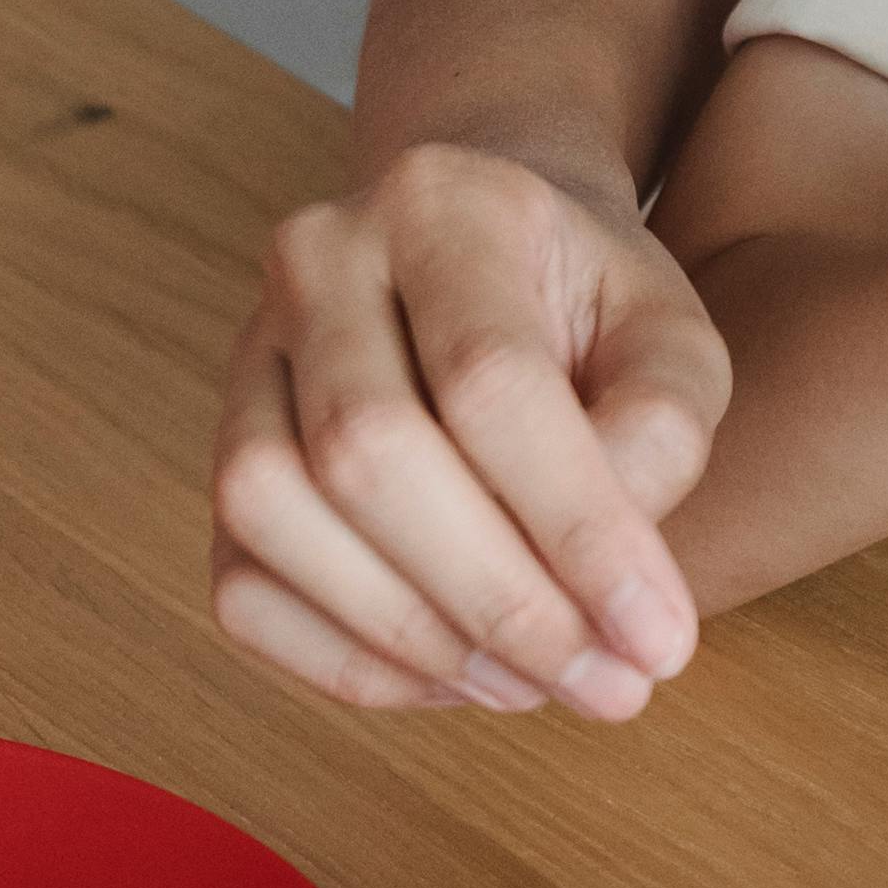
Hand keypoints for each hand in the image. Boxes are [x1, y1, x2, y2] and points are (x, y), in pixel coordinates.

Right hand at [208, 131, 731, 721]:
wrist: (485, 257)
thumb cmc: (587, 305)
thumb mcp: (670, 333)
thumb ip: (663, 429)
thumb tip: (609, 580)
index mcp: (442, 202)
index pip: (490, 380)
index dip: (577, 527)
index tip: (660, 638)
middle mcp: (317, 260)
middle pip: (367, 454)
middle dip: (499, 600)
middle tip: (607, 685)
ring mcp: (247, 357)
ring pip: (274, 514)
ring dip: (415, 637)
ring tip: (537, 683)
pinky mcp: (217, 453)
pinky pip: (242, 586)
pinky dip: (348, 660)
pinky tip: (457, 677)